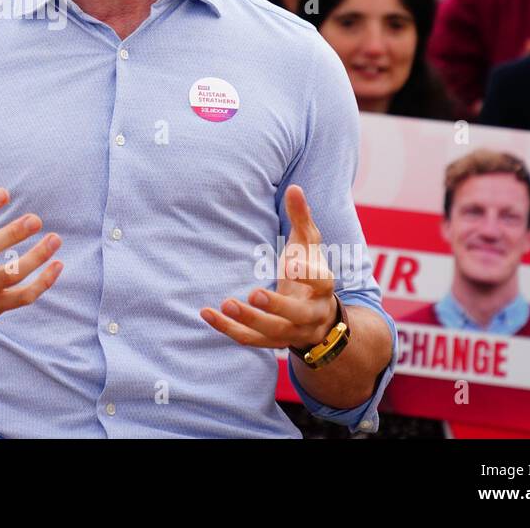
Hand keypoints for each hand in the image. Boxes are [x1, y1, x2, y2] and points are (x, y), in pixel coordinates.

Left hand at [201, 184, 338, 351]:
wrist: (319, 317)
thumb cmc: (309, 270)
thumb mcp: (308, 244)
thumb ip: (301, 218)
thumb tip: (294, 188)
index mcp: (323, 287)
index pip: (321, 282)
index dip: (309, 275)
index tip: (293, 263)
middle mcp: (311, 313)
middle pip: (297, 315)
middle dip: (277, 306)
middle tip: (254, 293)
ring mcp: (293, 331)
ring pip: (273, 333)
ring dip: (249, 321)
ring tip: (226, 303)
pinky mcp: (273, 342)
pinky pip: (250, 340)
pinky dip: (228, 328)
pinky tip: (206, 313)